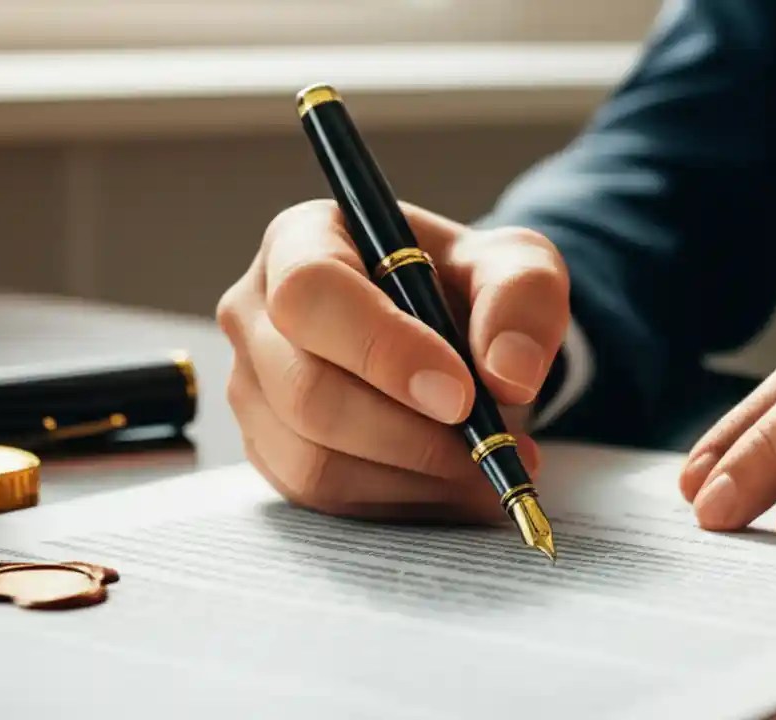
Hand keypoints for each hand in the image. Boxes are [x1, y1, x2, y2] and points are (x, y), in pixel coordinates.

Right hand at [217, 200, 568, 521]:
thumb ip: (522, 299)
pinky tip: (455, 484)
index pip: (311, 291)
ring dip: (415, 477)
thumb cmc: (469, 287)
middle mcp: (257, 314)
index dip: (382, 349)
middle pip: (304, 389)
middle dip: (409, 433)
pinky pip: (324, 497)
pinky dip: (401, 502)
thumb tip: (509, 375)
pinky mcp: (270, 451)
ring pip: (313, 458)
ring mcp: (253, 389)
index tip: (461, 395)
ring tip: (488, 466)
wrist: (451, 337)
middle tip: (490, 445)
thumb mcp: (517, 266)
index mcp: (301, 241)